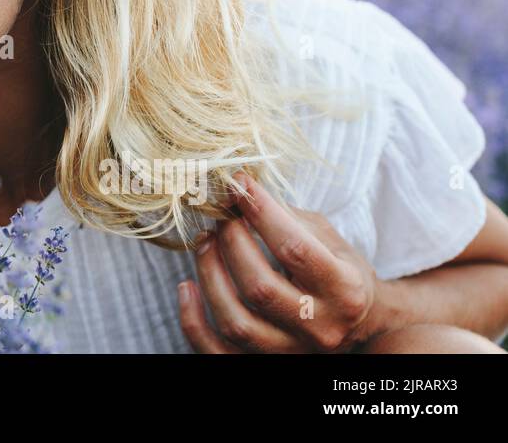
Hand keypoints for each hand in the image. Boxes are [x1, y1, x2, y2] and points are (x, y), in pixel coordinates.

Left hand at [177, 170, 394, 352]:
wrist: (361, 322)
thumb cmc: (337, 269)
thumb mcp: (326, 237)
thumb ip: (285, 215)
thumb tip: (236, 188)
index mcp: (345, 290)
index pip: (296, 249)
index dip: (261, 212)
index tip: (238, 184)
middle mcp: (321, 327)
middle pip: (260, 287)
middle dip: (231, 242)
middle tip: (222, 217)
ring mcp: (293, 351)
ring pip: (236, 323)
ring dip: (209, 275)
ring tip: (204, 243)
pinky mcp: (266, 363)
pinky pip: (216, 353)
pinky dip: (193, 322)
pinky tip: (186, 287)